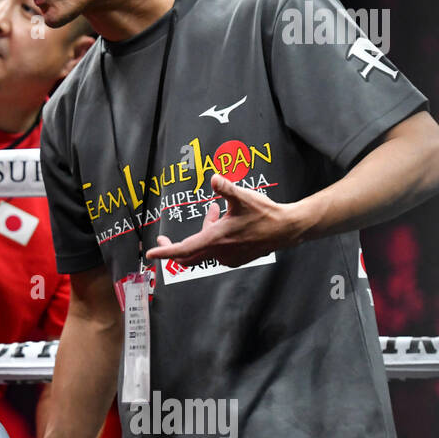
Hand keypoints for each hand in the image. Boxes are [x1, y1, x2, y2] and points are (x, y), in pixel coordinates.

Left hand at [145, 173, 309, 266]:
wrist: (287, 229)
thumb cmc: (265, 213)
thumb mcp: (243, 197)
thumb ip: (226, 188)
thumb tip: (213, 178)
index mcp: (216, 239)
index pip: (183, 249)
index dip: (165, 251)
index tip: (150, 253)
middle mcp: (220, 252)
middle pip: (188, 255)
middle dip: (174, 247)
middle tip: (164, 238)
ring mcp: (229, 257)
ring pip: (204, 249)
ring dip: (203, 233)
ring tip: (215, 211)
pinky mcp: (236, 258)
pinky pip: (216, 251)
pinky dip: (213, 237)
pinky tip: (224, 221)